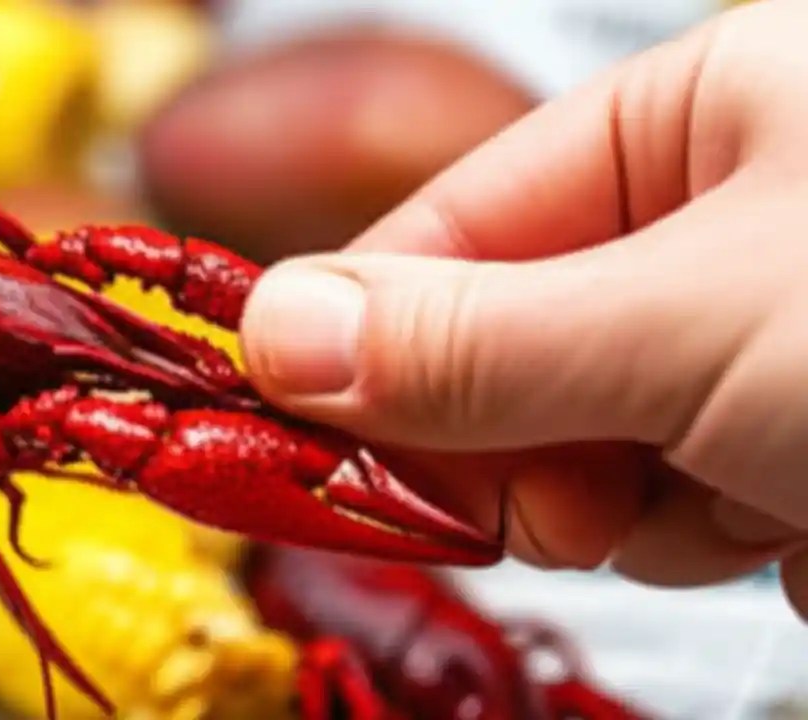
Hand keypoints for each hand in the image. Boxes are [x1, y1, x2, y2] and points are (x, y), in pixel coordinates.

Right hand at [233, 0, 807, 615]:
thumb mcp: (696, 322)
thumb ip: (474, 342)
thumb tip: (280, 336)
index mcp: (702, 116)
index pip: (462, 221)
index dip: (373, 330)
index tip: (299, 421)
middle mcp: (723, 222)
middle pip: (511, 350)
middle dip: (526, 443)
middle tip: (555, 495)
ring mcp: (754, 344)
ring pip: (587, 450)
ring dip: (635, 506)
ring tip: (746, 491)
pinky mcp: (787, 451)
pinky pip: (672, 509)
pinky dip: (717, 536)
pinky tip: (795, 519)